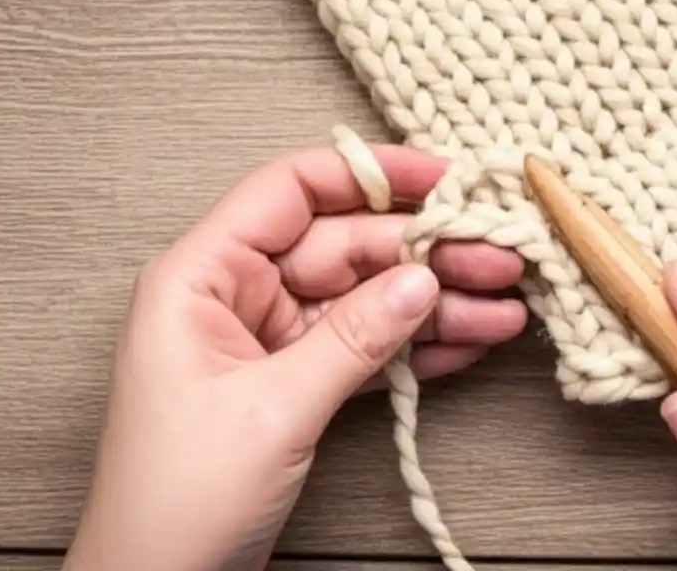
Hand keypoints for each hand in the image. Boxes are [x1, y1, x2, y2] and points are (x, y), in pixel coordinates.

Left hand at [64, 145, 526, 570]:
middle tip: (498, 257)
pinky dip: (417, 347)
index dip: (370, 174)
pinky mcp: (295, 384)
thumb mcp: (274, 409)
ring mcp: (268, 341)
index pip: (292, 191)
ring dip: (436, 304)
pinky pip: (365, 347)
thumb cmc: (173, 502)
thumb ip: (353, 337)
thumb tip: (421, 279)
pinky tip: (469, 341)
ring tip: (504, 307)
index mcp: (201, 276)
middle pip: (344, 247)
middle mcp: (235, 297)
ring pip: (365, 299)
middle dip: (426, 252)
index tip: (441, 177)